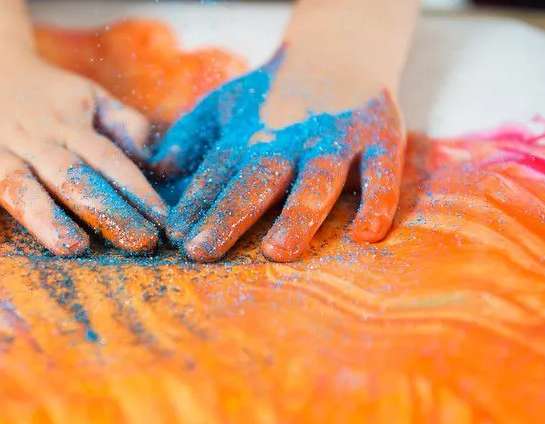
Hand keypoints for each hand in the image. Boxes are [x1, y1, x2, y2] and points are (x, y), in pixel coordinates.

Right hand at [0, 40, 167, 255]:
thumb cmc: (36, 90)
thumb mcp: (85, 95)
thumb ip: (122, 123)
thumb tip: (155, 158)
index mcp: (67, 127)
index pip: (108, 160)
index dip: (137, 190)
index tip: (164, 223)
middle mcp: (30, 137)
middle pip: (70, 175)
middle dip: (105, 208)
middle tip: (138, 242)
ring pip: (16, 182)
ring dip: (43, 214)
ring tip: (71, 247)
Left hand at [152, 50, 404, 262]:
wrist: (340, 50)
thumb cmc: (272, 96)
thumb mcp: (225, 104)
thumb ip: (191, 135)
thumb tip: (161, 169)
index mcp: (251, 133)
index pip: (218, 171)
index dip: (195, 203)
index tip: (174, 236)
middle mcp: (292, 137)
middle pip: (258, 179)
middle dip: (228, 214)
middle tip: (202, 251)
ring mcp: (338, 138)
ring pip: (318, 180)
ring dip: (297, 215)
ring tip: (276, 251)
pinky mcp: (382, 137)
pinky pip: (383, 174)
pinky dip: (378, 201)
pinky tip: (366, 235)